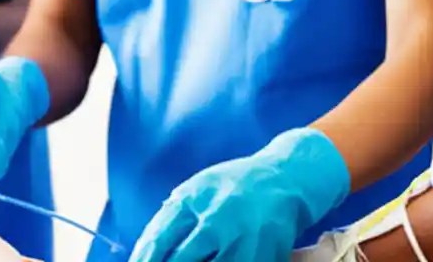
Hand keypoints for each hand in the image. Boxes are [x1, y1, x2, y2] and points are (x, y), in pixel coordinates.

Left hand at [131, 128, 350, 261]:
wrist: (288, 179)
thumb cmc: (235, 185)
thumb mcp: (198, 188)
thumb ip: (171, 217)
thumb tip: (144, 254)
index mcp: (196, 198)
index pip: (158, 240)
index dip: (144, 260)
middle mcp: (219, 219)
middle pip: (181, 260)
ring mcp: (244, 241)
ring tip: (204, 259)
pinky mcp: (266, 256)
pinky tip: (224, 259)